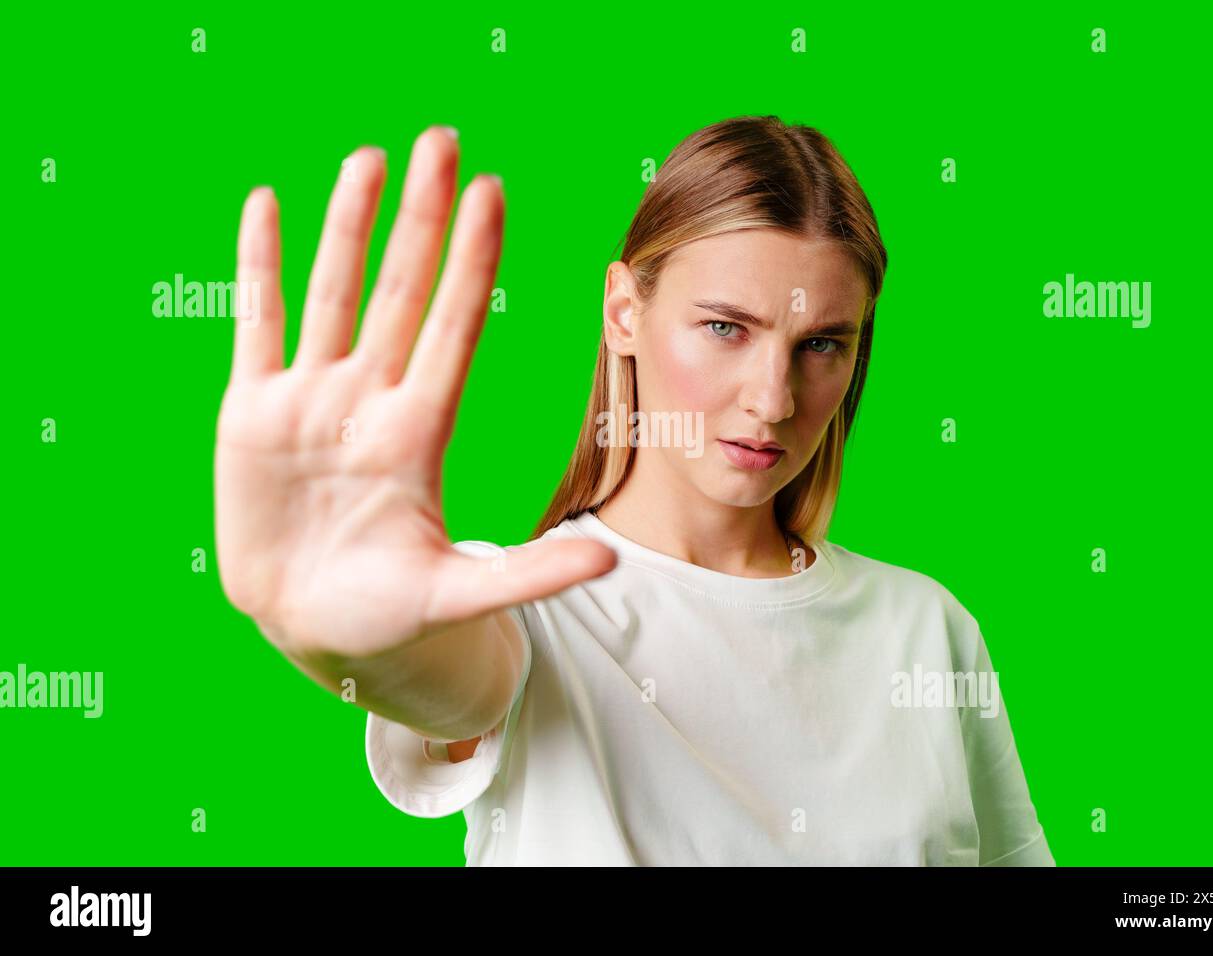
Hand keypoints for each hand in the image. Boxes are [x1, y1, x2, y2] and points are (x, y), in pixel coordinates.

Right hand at [215, 127, 615, 661]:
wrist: (311, 629)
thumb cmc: (390, 616)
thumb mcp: (460, 595)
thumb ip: (528, 575)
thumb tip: (612, 565)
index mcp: (420, 432)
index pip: (454, 327)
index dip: (472, 262)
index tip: (493, 194)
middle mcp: (370, 399)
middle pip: (402, 291)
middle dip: (422, 218)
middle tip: (444, 140)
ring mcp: (310, 401)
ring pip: (332, 292)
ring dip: (347, 225)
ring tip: (372, 157)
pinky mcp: (252, 413)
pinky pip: (257, 324)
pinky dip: (260, 267)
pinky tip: (269, 204)